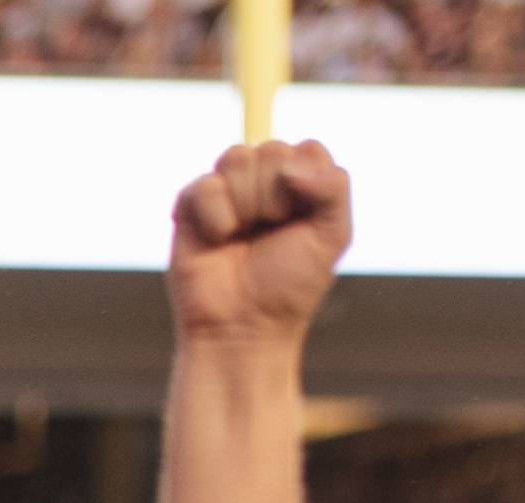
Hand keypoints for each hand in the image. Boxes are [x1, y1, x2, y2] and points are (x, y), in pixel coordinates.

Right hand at [168, 138, 352, 344]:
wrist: (243, 330)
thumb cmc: (289, 287)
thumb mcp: (332, 236)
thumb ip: (333, 188)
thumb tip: (289, 167)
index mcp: (301, 184)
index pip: (306, 150)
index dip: (305, 183)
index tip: (300, 222)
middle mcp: (264, 182)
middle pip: (271, 150)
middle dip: (274, 198)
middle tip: (269, 235)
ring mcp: (227, 192)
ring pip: (236, 159)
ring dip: (245, 205)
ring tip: (242, 238)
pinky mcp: (192, 206)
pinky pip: (204, 185)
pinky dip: (216, 217)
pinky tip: (218, 241)